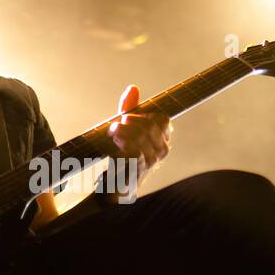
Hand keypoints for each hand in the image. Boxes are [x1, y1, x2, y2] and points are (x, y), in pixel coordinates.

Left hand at [101, 85, 170, 200]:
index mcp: (161, 140)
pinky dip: (123, 141)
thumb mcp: (124, 130)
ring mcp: (151, 162)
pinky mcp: (137, 171)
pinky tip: (115, 141)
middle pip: (150, 125)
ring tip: (112, 132)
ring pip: (141, 136)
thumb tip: (133, 88)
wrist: (111, 187)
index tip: (127, 118)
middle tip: (116, 125)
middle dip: (130, 121)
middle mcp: (161, 151)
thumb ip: (129, 109)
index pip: (162, 119)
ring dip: (123, 130)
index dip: (143, 115)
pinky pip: (135, 151)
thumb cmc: (120, 158)